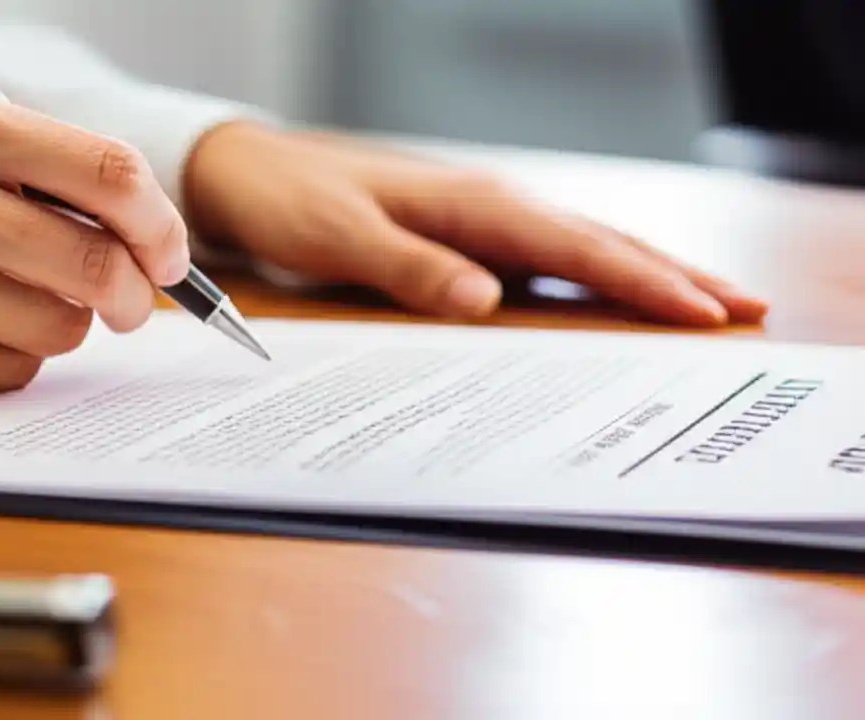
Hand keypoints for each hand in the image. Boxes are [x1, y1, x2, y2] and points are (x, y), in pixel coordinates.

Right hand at [0, 97, 188, 396]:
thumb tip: (152, 238)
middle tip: (130, 302)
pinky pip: (17, 370)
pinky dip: (10, 356)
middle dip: (134, 295)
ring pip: (65, 328)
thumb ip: (46, 173)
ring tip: (3, 297)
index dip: (161, 223)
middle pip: (100, 266)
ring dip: (60, 322)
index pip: (110, 171)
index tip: (171, 254)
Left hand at [184, 123, 767, 324]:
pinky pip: (545, 258)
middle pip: (599, 242)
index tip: (704, 312)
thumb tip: (487, 301)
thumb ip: (411, 269)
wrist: (247, 172)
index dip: (643, 281)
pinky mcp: (464, 235)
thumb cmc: (291, 201)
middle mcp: (488, 206)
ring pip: (581, 247)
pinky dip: (593, 278)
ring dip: (644, 274)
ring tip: (707, 303)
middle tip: (748, 309)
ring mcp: (480, 218)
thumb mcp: (341, 237)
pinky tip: (614, 298)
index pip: (575, 247)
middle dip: (673, 275)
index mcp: (472, 204)